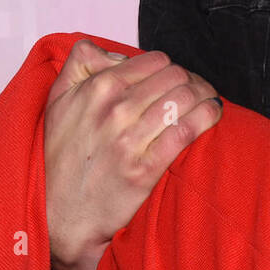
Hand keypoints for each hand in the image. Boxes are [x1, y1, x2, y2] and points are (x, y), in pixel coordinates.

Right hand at [43, 40, 223, 269]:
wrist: (60, 216)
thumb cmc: (62, 158)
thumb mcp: (57, 100)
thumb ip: (81, 64)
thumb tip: (116, 54)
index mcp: (96, 88)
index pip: (156, 61)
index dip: (171, 69)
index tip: (175, 82)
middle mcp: (114, 109)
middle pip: (176, 77)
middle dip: (192, 82)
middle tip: (195, 94)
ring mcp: (129, 139)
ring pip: (186, 98)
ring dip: (205, 97)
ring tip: (207, 104)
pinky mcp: (144, 168)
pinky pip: (187, 129)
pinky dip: (207, 117)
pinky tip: (211, 116)